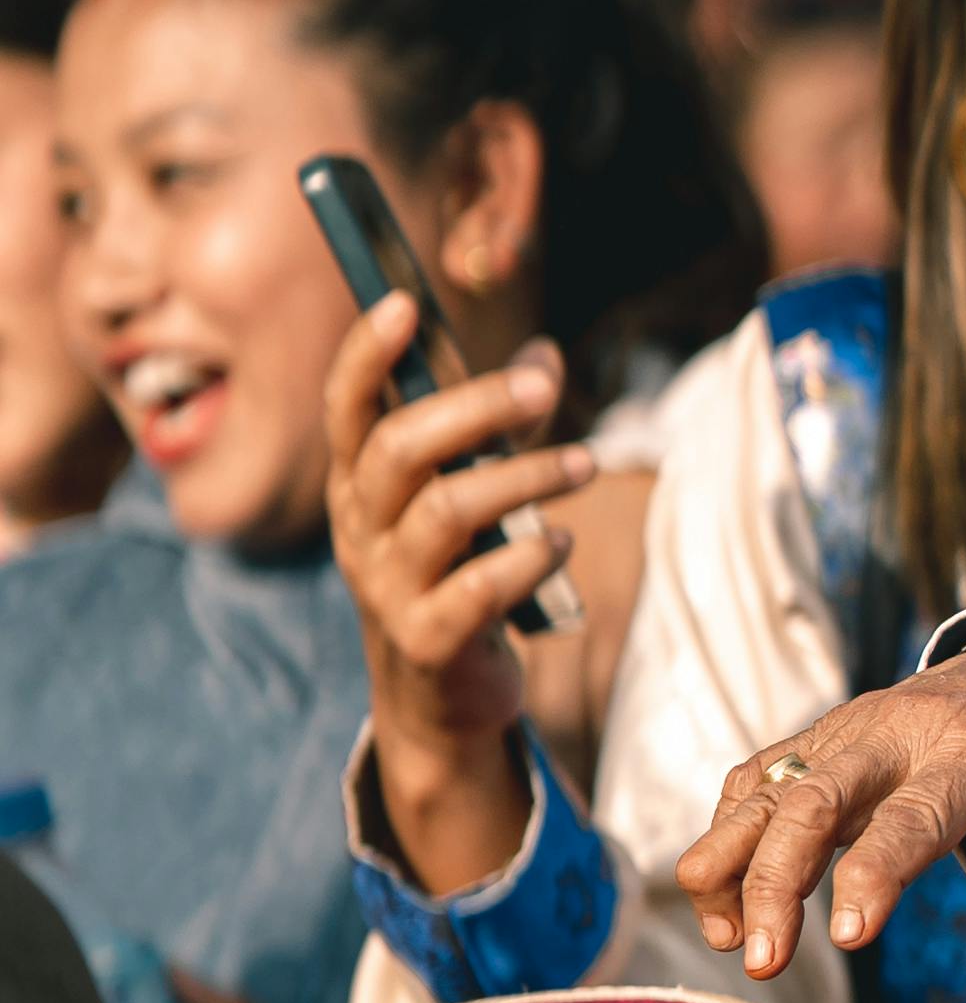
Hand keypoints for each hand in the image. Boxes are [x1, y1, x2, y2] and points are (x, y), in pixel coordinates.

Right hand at [328, 294, 588, 894]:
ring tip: (582, 464)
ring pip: (446, 511)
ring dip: (523, 476)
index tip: (405, 303)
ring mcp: (386, 588)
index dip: (368, 353)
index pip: (346, 407)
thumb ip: (500, 430)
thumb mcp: (467, 498)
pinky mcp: (427, 640)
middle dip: (474, 408)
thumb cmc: (456, 574)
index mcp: (359, 484)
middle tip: (542, 387)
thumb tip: (543, 353)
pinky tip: (558, 542)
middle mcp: (360, 529)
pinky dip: (529, 556)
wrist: (439, 699)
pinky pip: (479, 587)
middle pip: (400, 448)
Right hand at [674, 632, 965, 986]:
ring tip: (726, 939)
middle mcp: (901, 732)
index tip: (847, 938)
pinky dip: (728, 830)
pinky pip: (758, 775)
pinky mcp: (825, 736)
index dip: (875, 873)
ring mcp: (853, 728)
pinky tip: (724, 895)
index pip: (914, 815)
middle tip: (761, 961)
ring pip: (769, 786)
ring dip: (731, 860)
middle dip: (774, 879)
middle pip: (815, 799)